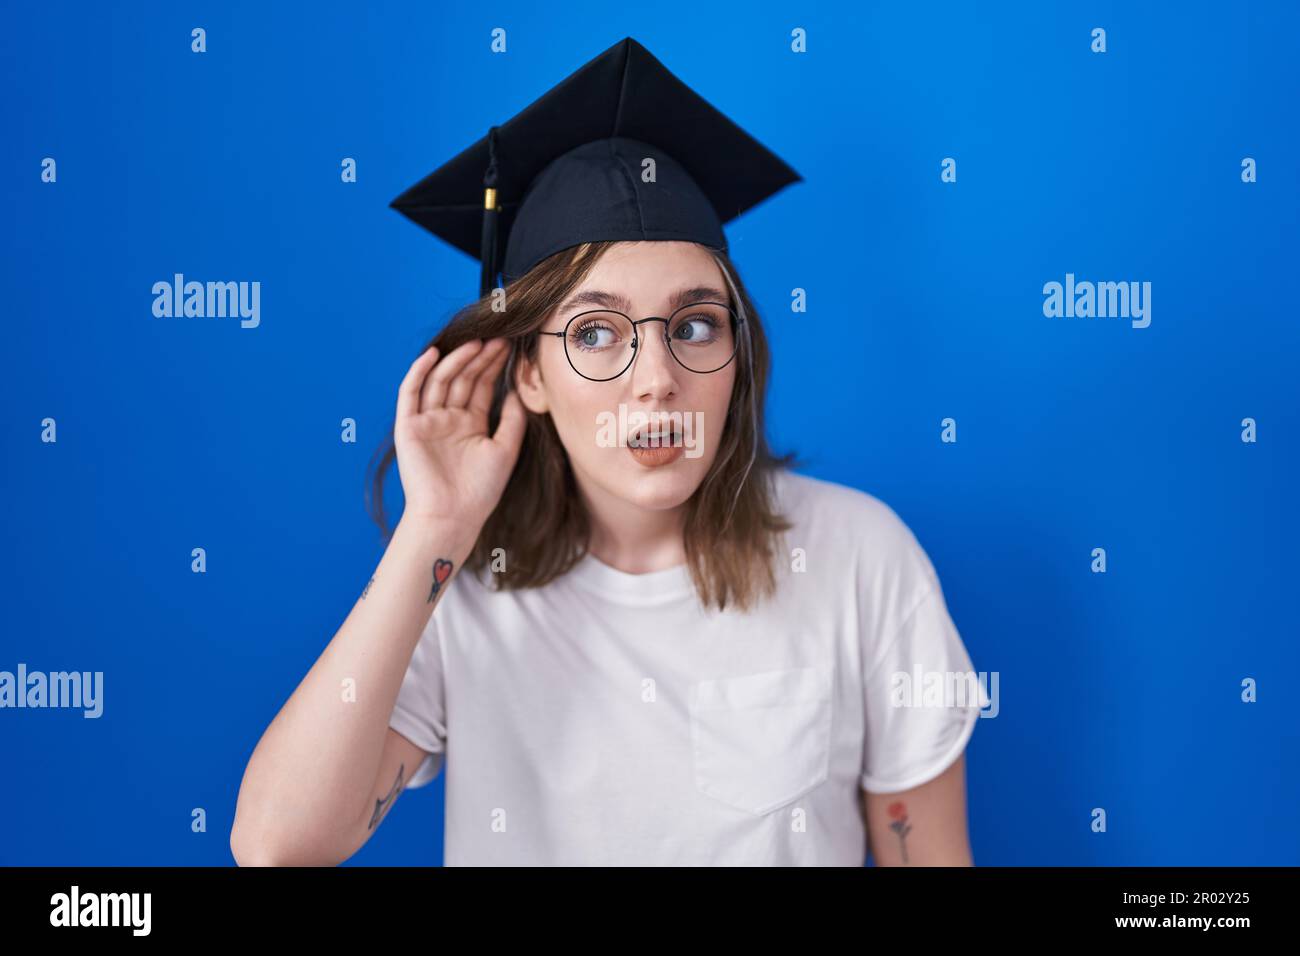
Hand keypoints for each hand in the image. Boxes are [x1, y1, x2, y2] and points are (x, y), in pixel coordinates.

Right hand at [392, 337, 526, 531]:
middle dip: (478, 358)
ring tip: (476, 343)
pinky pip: (410, 394)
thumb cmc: (480, 490)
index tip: (509, 346)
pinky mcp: (408, 427)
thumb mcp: (505, 449)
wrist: (453, 516)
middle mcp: (447, 419)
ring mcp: (427, 421)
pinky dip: (419, 372)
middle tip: (497, 338)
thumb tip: (518, 391)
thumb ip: (512, 419)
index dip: (492, 366)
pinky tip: (434, 355)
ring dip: (456, 361)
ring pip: (440, 381)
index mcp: (469, 424)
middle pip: (462, 379)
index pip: (480, 386)